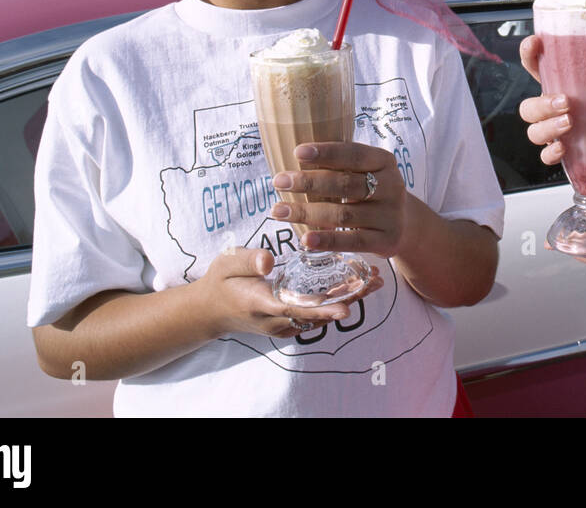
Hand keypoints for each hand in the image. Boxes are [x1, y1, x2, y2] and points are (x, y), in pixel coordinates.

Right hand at [196, 246, 381, 339]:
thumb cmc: (220, 281)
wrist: (210, 310)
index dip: (322, 310)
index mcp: (262, 304)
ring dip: (349, 300)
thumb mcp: (226, 263)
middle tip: (375, 282)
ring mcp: (284, 325)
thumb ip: (247, 260)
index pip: (295, 309)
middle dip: (348, 300)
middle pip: (318, 314)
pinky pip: (317, 316)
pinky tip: (357, 287)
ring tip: (374, 280)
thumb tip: (269, 261)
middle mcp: (277, 320)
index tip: (345, 308)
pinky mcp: (290, 323)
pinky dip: (338, 302)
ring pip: (322, 316)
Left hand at [272, 141, 408, 258]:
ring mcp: (390, 215)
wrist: (406, 225)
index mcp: (384, 162)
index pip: (354, 154)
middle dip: (308, 182)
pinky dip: (327, 240)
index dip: (327, 153)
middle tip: (279, 181)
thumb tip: (293, 158)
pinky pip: (352, 241)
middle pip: (345, 184)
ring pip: (343, 214)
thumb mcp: (367, 172)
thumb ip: (340, 165)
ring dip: (307, 213)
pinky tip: (306, 239)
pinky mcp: (385, 240)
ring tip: (278, 211)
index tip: (297, 152)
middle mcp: (391, 186)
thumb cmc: (373, 192)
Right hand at [518, 33, 585, 165]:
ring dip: (548, 127)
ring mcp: (551, 132)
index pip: (533, 66)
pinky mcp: (557, 152)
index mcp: (556, 86)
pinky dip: (550, 154)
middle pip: (527, 107)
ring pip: (533, 131)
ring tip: (570, 122)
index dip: (528, 53)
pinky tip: (563, 149)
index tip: (536, 42)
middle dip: (541, 104)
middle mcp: (548, 109)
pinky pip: (544, 156)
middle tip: (565, 102)